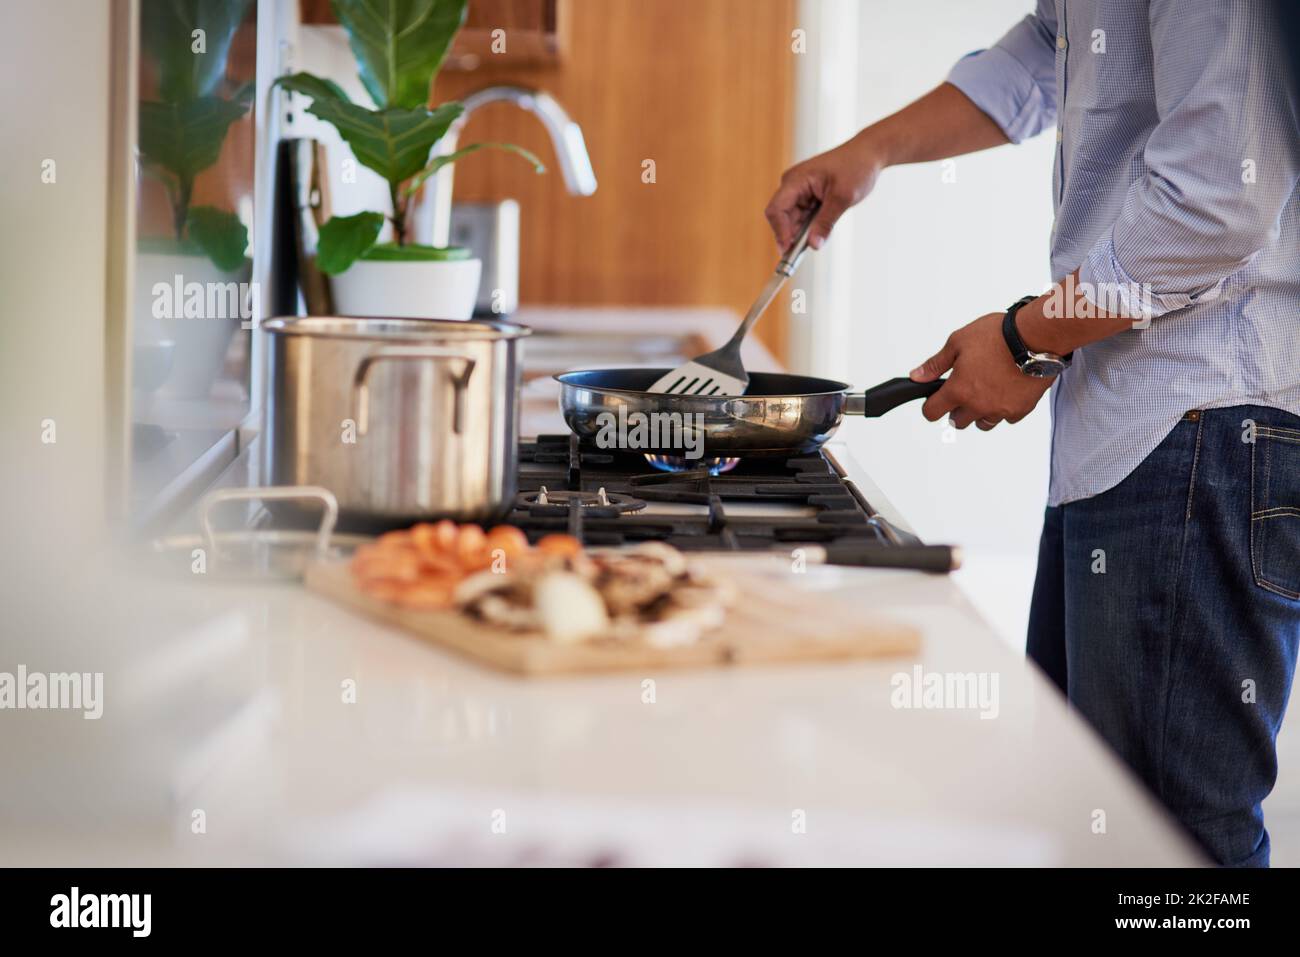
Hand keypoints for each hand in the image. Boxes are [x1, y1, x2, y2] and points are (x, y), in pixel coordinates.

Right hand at [764, 135, 884, 249]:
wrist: (869, 154)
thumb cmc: (856, 167)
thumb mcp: (843, 197)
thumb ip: (826, 222)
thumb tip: (813, 245)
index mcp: (796, 180)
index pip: (776, 210)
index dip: (780, 232)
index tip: (789, 251)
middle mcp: (792, 185)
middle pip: (781, 218)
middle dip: (791, 236)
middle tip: (801, 256)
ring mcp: (799, 191)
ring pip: (792, 221)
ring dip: (802, 234)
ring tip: (817, 240)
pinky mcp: (807, 197)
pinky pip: (802, 218)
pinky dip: (809, 228)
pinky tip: (820, 233)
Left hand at [910, 312, 1052, 430]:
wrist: (1037, 336)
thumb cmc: (999, 335)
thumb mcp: (958, 342)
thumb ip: (935, 364)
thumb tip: (917, 376)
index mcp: (959, 390)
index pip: (932, 413)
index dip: (930, 406)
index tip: (934, 400)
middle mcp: (978, 405)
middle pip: (957, 422)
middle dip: (957, 409)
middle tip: (964, 390)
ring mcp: (1000, 410)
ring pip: (983, 423)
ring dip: (980, 412)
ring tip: (987, 390)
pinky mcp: (1021, 410)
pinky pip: (1007, 418)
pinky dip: (1004, 409)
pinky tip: (1006, 390)